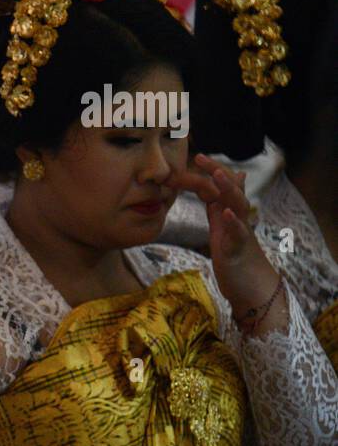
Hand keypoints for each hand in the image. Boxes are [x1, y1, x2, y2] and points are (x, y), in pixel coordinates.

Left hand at [170, 154, 284, 333]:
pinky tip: (226, 212)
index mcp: (229, 214)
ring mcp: (240, 233)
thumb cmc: (237, 258)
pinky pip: (239, 234)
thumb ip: (220, 208)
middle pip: (230, 189)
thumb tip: (219, 189)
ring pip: (238, 206)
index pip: (220, 187)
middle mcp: (237, 219)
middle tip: (200, 157)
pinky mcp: (239, 250)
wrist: (253, 288)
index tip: (194, 157)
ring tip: (217, 175)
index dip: (209, 172)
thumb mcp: (223, 229)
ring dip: (228, 189)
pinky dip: (233, 222)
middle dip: (216, 172)